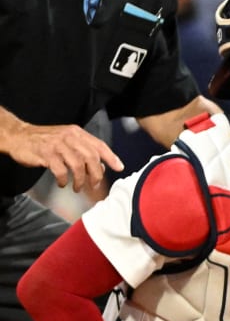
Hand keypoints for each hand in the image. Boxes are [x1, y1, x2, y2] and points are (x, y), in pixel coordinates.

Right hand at [0, 121, 122, 191]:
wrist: (19, 136)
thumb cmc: (45, 141)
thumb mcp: (67, 141)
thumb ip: (83, 151)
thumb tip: (101, 167)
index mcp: (77, 133)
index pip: (99, 145)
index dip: (111, 157)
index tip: (119, 168)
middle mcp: (70, 137)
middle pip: (91, 157)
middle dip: (96, 174)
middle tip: (94, 186)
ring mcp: (58, 145)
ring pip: (78, 165)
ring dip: (80, 180)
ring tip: (78, 188)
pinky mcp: (46, 154)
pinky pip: (60, 170)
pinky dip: (64, 179)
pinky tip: (62, 183)